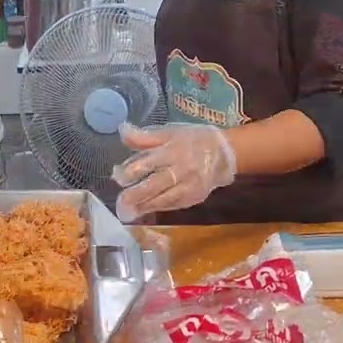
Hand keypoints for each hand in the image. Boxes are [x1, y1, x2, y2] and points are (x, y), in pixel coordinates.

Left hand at [111, 123, 236, 221]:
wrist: (225, 153)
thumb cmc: (193, 139)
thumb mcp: (170, 132)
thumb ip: (145, 137)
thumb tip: (122, 131)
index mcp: (174, 150)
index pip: (149, 162)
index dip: (132, 171)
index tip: (118, 177)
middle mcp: (182, 169)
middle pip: (156, 184)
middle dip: (136, 195)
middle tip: (120, 202)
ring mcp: (190, 186)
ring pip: (165, 199)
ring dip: (145, 206)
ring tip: (129, 212)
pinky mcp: (195, 197)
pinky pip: (174, 205)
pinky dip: (159, 208)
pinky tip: (146, 210)